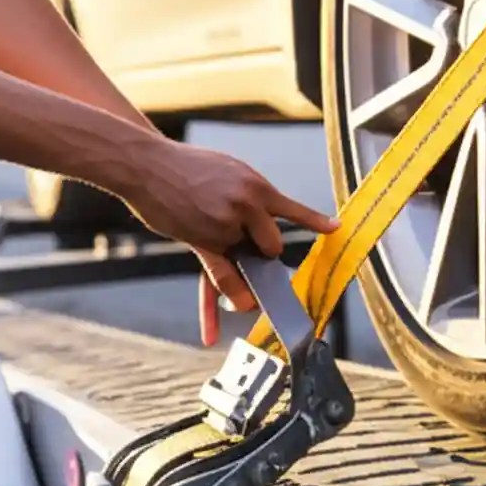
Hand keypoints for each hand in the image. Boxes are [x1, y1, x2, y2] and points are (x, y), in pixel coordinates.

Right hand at [118, 139, 336, 342]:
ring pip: (247, 261)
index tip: (335, 230)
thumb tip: (261, 222)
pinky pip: (220, 278)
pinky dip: (224, 300)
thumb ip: (250, 197)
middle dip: (262, 248)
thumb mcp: (231, 170)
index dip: (314, 222)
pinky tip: (228, 319)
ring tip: (212, 229)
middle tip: (241, 234)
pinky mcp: (202, 242)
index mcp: (256, 186)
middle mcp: (246, 207)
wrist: (149, 166)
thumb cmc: (190, 167)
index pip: (292, 210)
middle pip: (272, 245)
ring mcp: (225, 227)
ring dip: (237, 256)